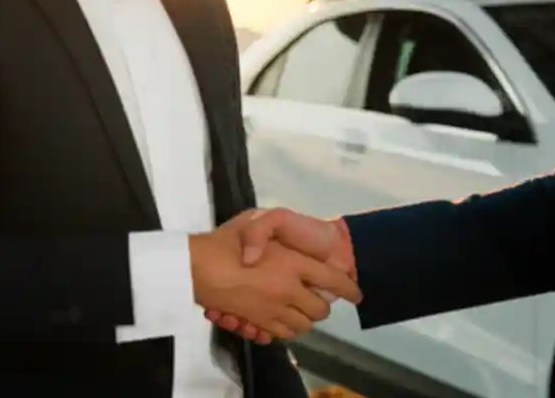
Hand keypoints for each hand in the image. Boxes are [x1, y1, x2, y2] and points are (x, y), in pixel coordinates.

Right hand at [189, 210, 361, 342]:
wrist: (197, 267)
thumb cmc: (226, 240)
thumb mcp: (254, 220)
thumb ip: (272, 229)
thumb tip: (288, 244)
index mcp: (294, 263)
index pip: (334, 280)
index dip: (349, 289)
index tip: (356, 294)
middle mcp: (289, 289)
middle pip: (320, 309)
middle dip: (323, 306)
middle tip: (319, 299)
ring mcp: (274, 310)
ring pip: (303, 325)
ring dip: (305, 319)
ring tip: (301, 310)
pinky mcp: (258, 323)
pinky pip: (282, 333)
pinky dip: (286, 329)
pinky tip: (281, 319)